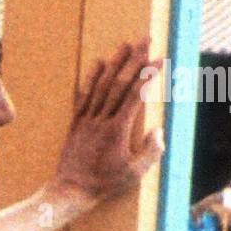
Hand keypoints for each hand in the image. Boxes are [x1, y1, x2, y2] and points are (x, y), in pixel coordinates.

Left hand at [51, 39, 164, 203]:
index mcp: (118, 130)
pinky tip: (98, 63)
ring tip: (125, 44)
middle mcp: (102, 119)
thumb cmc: (105, 184)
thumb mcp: (134, 174)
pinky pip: (84, 95)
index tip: (160, 60)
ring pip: (102, 85)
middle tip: (145, 40)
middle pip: (119, 83)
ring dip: (115, 62)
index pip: (136, 95)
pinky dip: (91, 77)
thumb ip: (150, 152)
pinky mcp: (76, 122)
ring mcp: (87, 119)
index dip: (148, 75)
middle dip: (134, 60)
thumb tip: (160, 131)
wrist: (71, 190)